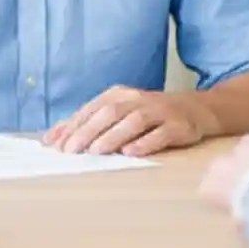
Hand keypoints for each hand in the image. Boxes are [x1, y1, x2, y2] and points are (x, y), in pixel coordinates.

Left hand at [43, 85, 218, 156]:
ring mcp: (159, 111)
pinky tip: (132, 152)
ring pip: (134, 121)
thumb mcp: (118, 113)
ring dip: (113, 136)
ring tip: (96, 151)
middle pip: (110, 113)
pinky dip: (145, 142)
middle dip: (88, 131)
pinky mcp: (178, 125)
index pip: (92, 109)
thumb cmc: (150, 114)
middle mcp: (137, 100)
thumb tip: (51, 139)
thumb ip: (86, 124)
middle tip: (72, 151)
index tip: (57, 145)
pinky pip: (161, 133)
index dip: (73, 126)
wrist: (197, 109)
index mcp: (119, 95)